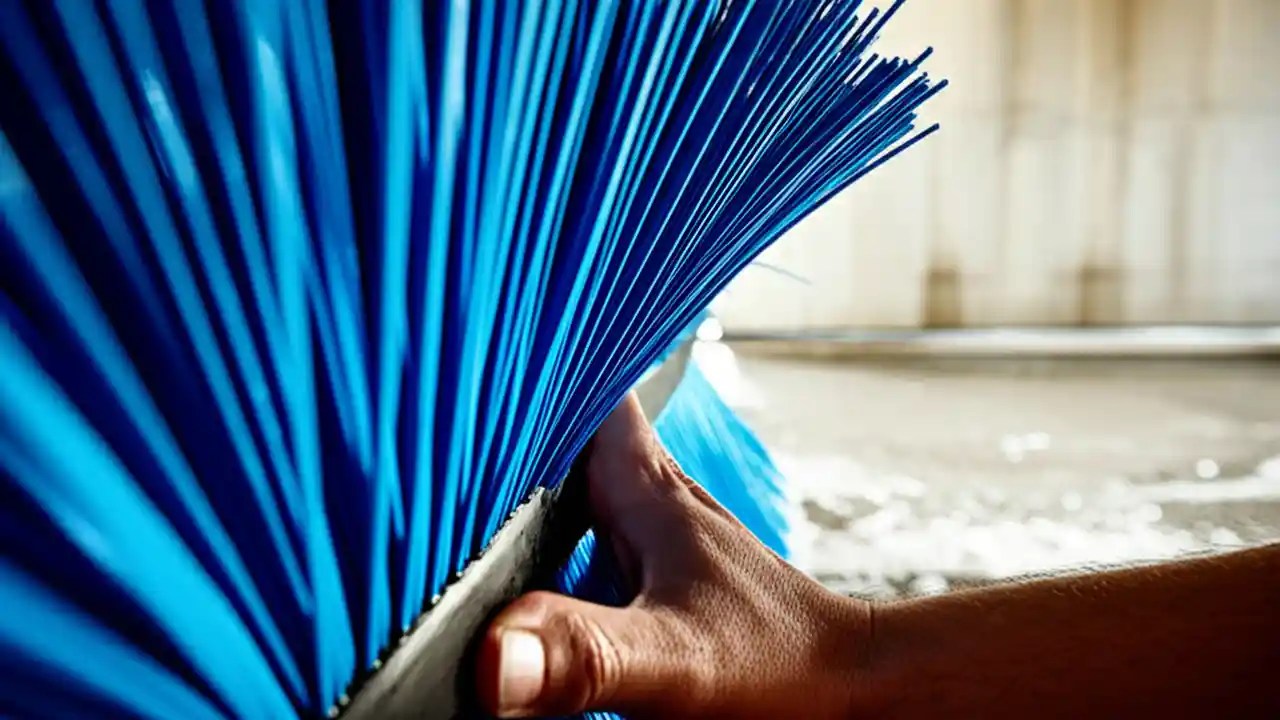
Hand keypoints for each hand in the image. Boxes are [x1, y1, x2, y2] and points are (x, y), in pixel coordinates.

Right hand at [475, 392, 871, 717]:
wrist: (845, 693)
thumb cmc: (781, 667)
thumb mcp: (678, 661)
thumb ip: (589, 652)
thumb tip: (495, 654)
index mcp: (645, 489)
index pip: (582, 385)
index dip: (528, 356)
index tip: (466, 338)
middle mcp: (645, 498)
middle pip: (559, 428)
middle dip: (501, 419)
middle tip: (439, 417)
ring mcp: (648, 536)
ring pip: (568, 476)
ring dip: (519, 474)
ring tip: (457, 473)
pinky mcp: (648, 576)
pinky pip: (578, 530)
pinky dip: (541, 532)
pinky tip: (512, 557)